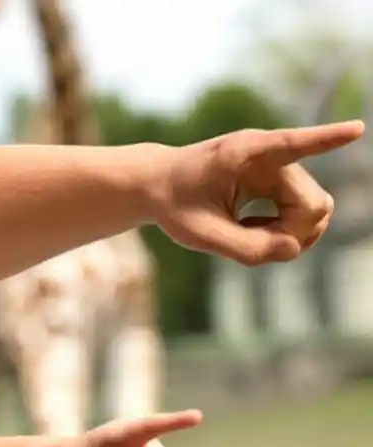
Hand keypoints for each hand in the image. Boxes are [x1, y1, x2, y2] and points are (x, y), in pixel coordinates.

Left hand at [152, 119, 362, 264]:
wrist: (161, 184)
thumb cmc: (174, 204)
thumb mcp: (200, 236)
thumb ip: (246, 249)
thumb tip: (293, 248)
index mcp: (244, 154)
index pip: (292, 144)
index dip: (326, 139)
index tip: (357, 128)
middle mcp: (270, 156)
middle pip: (314, 205)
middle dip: (292, 233)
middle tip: (248, 242)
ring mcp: (282, 168)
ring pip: (316, 212)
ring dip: (288, 233)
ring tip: (244, 232)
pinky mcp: (284, 182)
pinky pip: (306, 214)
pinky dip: (285, 232)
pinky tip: (251, 228)